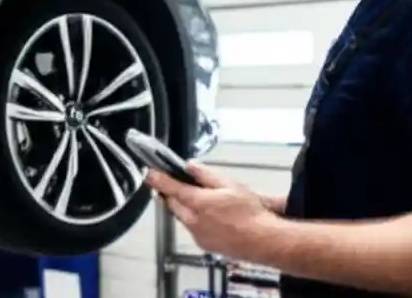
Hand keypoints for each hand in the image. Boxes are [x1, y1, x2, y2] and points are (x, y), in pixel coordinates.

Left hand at [146, 162, 279, 260]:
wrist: (263, 241)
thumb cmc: (250, 212)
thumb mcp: (230, 185)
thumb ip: (206, 175)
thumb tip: (190, 166)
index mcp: (197, 202)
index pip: (170, 188)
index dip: (157, 179)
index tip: (148, 173)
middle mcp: (192, 220)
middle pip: (172, 204)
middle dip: (169, 193)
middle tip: (172, 184)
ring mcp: (197, 234)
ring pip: (181, 217)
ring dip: (183, 207)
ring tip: (197, 199)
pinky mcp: (203, 244)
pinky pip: (191, 228)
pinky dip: (194, 220)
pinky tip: (209, 217)